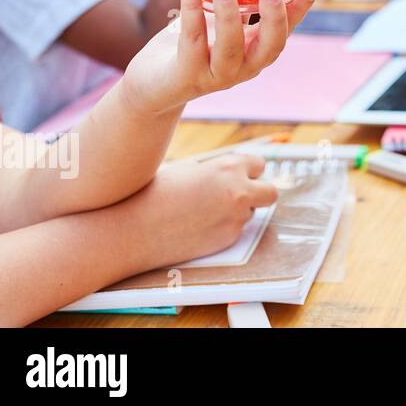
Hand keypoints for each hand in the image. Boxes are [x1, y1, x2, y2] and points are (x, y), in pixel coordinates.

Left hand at [121, 0, 318, 115]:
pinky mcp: (186, 74)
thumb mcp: (221, 26)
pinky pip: (191, 39)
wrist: (154, 85)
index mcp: (256, 53)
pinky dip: (191, 8)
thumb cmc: (193, 46)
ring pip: (229, 48)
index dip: (300, 11)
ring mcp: (216, 74)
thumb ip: (239, 6)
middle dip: (274, 19)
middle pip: (269, 49)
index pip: (285, 32)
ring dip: (229, 15)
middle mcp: (243, 68)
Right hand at [127, 155, 278, 269]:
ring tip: (204, 211)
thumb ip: (217, 169)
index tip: (239, 175)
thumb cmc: (155, 193)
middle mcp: (238, 192)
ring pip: (250, 213)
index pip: (259, 165)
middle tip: (240, 194)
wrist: (135, 229)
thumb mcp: (189, 168)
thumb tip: (235, 171)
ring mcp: (235, 218)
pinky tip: (198, 226)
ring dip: (236, 211)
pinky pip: (235, 231)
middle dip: (258, 192)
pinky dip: (223, 228)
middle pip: (270, 192)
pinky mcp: (228, 240)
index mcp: (229, 167)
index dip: (247, 171)